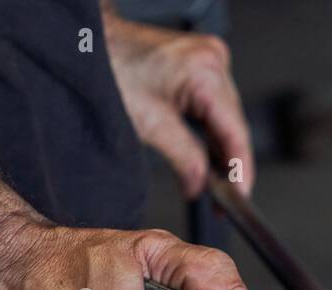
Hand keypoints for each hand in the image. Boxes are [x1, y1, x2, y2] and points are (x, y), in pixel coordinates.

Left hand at [103, 12, 252, 198]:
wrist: (91, 47)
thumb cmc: (111, 69)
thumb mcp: (149, 124)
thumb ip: (184, 158)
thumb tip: (200, 185)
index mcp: (206, 72)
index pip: (236, 132)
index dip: (241, 171)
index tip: (239, 198)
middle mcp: (214, 61)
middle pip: (233, 126)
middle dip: (228, 166)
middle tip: (221, 201)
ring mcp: (209, 60)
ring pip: (225, 119)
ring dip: (219, 151)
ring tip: (212, 184)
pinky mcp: (200, 66)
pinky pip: (214, 107)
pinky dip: (209, 133)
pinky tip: (206, 156)